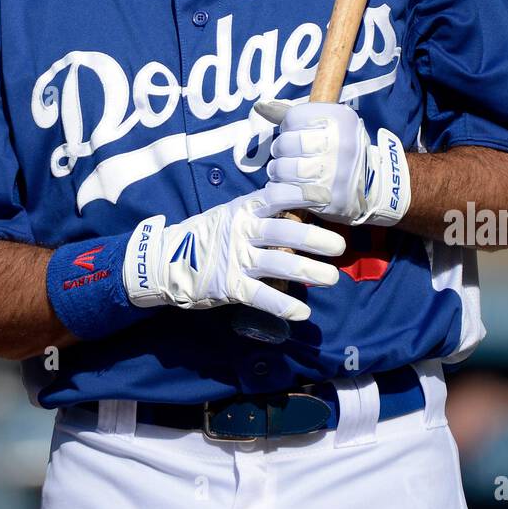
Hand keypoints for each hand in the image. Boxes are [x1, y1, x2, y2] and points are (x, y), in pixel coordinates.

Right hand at [122, 188, 344, 322]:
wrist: (167, 260)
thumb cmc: (209, 234)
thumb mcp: (233, 214)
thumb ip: (263, 213)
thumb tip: (302, 207)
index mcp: (245, 209)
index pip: (276, 196)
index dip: (301, 195)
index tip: (325, 199)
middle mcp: (242, 231)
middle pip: (284, 231)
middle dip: (315, 238)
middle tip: (340, 246)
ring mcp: (236, 258)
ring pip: (278, 263)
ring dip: (308, 271)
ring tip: (332, 278)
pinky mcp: (229, 286)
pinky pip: (261, 296)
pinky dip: (283, 305)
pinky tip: (302, 313)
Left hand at [254, 99, 410, 229]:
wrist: (372, 189)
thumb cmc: (341, 153)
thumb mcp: (327, 127)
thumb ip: (294, 116)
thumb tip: (261, 107)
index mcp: (341, 119)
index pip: (293, 118)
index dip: (288, 128)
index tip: (296, 136)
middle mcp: (339, 144)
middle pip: (286, 143)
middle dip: (281, 152)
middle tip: (288, 157)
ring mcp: (333, 173)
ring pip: (282, 168)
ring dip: (278, 172)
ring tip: (285, 174)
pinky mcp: (325, 199)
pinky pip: (283, 193)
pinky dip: (274, 193)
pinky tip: (278, 191)